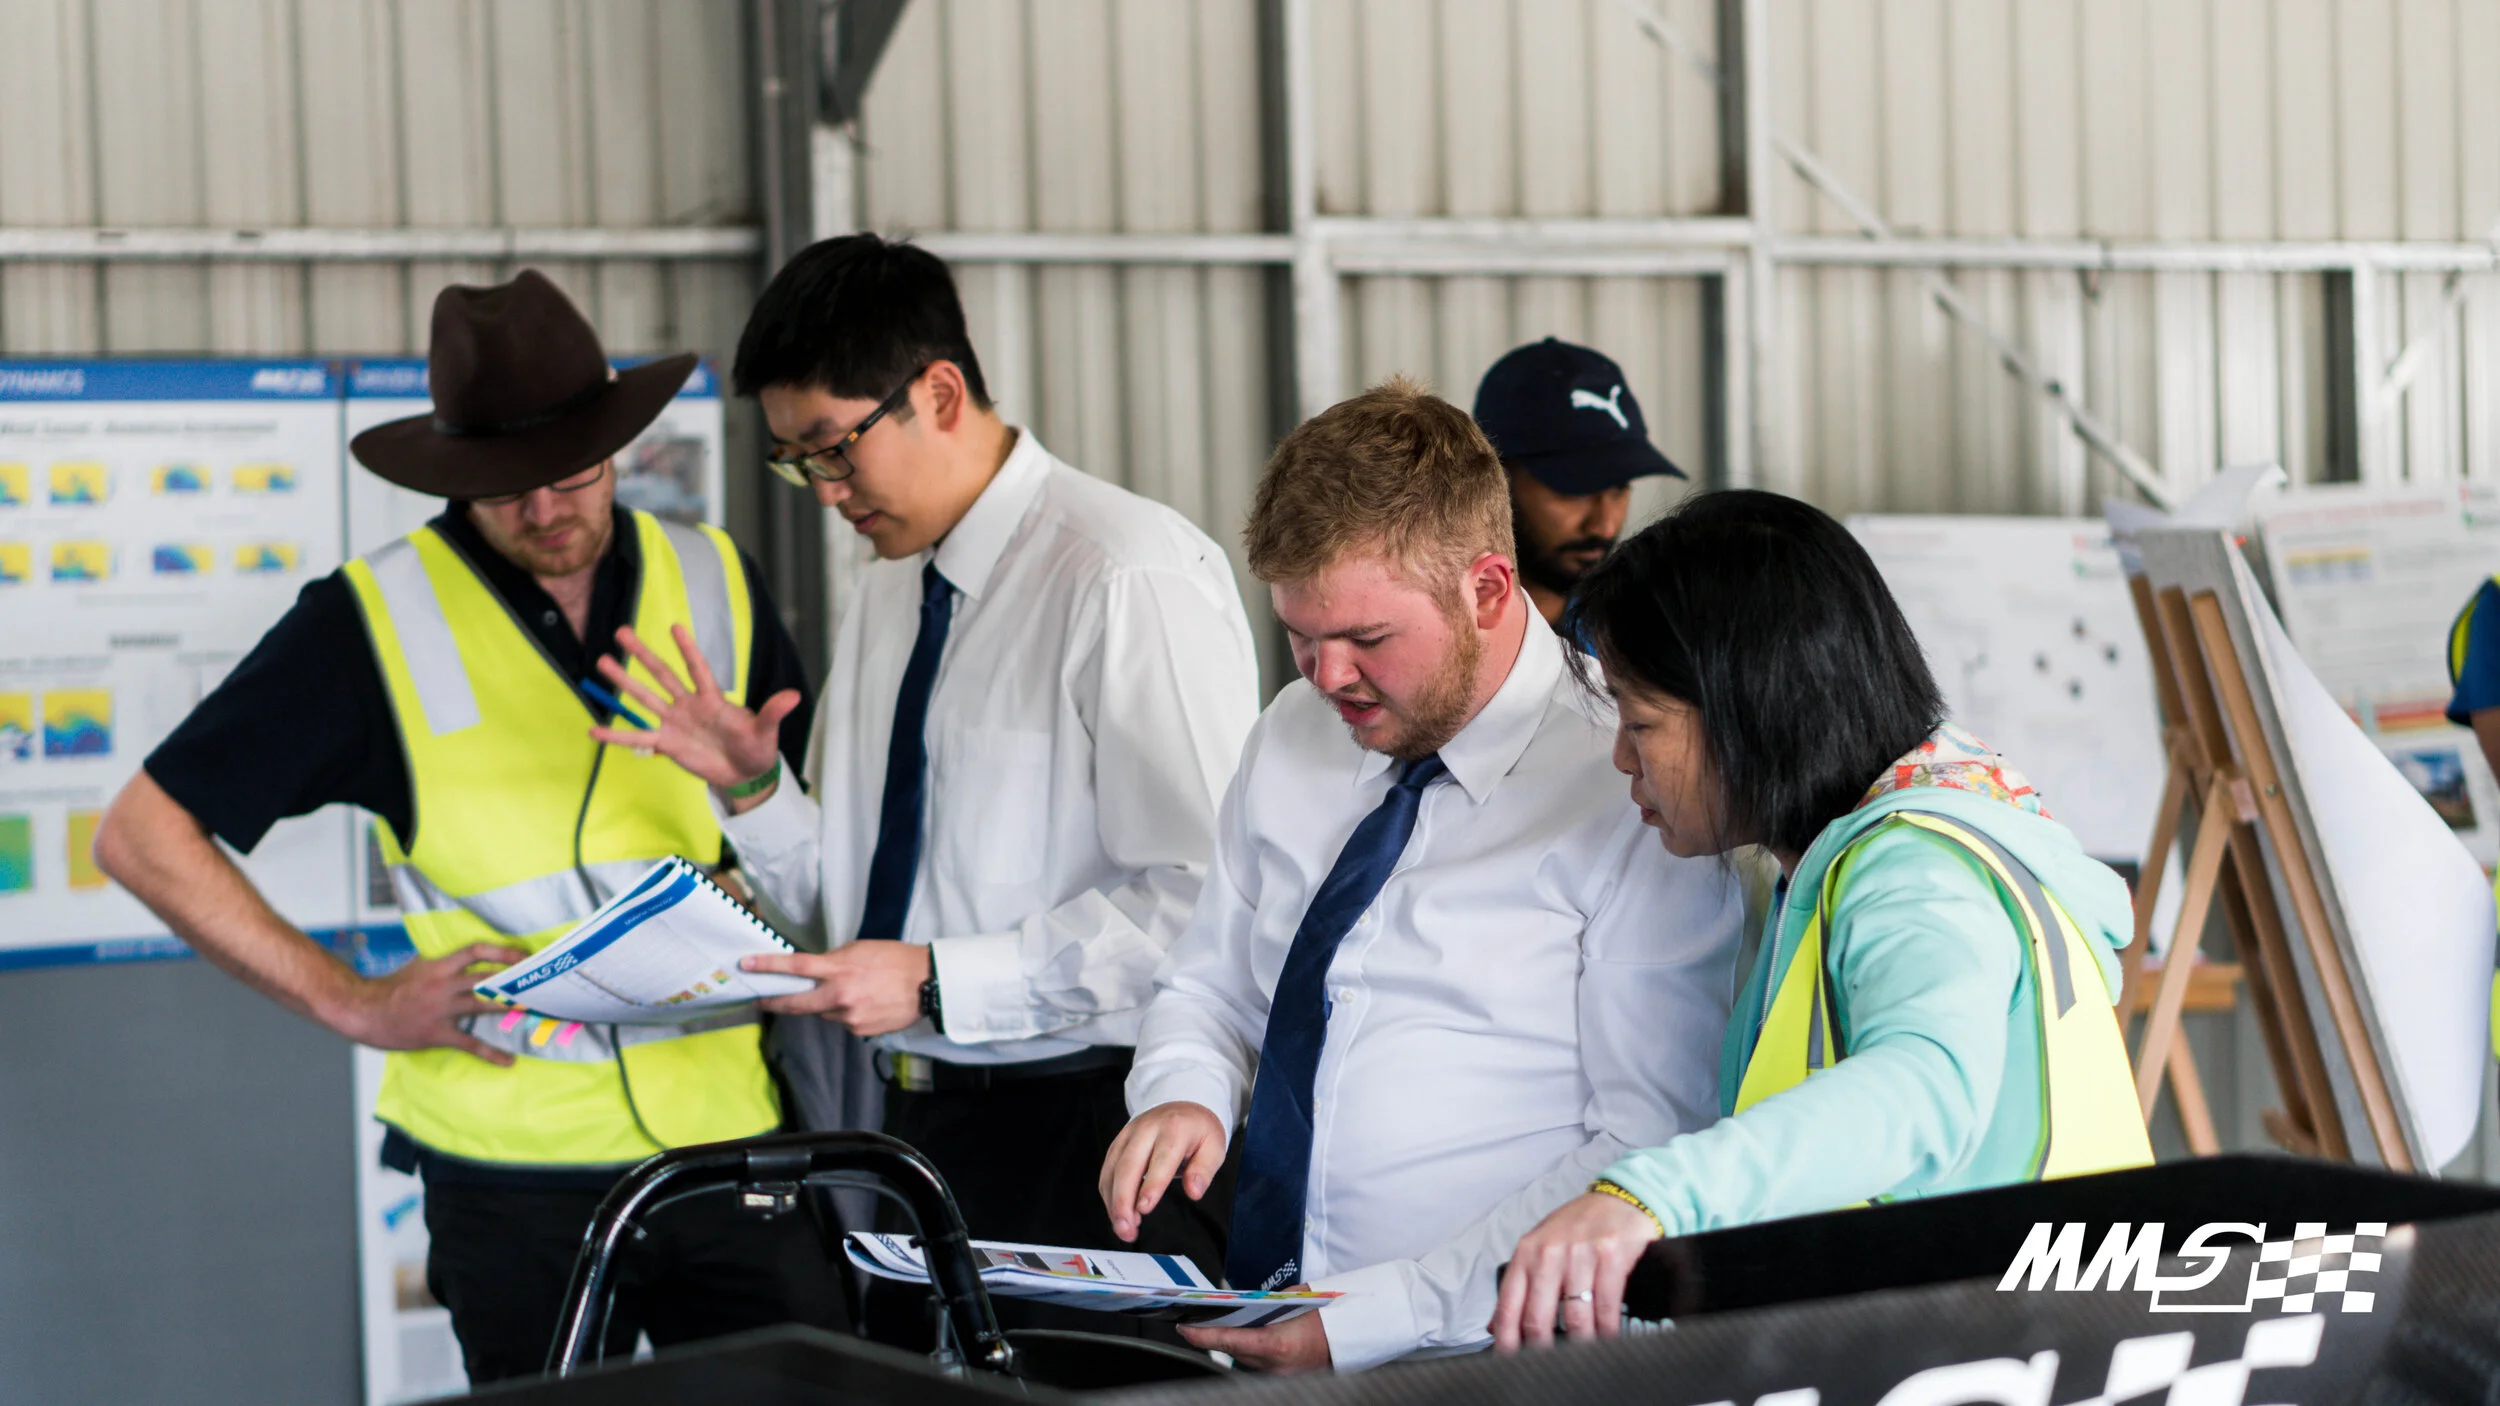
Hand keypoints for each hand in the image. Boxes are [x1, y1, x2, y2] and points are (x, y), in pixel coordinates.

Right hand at [331, 941, 528, 1066]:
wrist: (362, 1010)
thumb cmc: (390, 988)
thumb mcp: (418, 967)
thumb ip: (444, 964)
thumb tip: (468, 958)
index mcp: (438, 965)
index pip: (476, 951)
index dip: (502, 951)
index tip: (524, 954)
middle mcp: (443, 984)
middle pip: (486, 978)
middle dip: (514, 979)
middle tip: (540, 981)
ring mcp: (441, 1009)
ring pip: (482, 1005)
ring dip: (509, 1007)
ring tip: (534, 1009)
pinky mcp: (437, 1033)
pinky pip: (469, 1044)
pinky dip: (491, 1053)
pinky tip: (509, 1060)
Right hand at [589, 623, 799, 799]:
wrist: (745, 773)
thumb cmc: (756, 746)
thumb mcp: (766, 731)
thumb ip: (773, 712)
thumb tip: (795, 696)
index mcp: (713, 698)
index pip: (698, 670)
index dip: (688, 650)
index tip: (675, 627)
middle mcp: (689, 705)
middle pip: (662, 675)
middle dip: (642, 655)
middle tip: (621, 631)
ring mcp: (675, 722)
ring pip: (645, 699)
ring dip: (624, 683)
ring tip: (601, 662)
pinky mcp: (667, 744)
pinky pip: (638, 739)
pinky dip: (617, 736)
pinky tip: (594, 730)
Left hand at [744, 943, 931, 1036]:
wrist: (927, 984)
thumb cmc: (896, 960)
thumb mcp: (861, 949)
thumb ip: (834, 960)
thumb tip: (816, 969)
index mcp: (840, 970)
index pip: (796, 967)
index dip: (768, 966)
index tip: (747, 965)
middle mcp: (840, 997)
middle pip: (797, 1003)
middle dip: (775, 1001)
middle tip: (761, 999)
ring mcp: (849, 1018)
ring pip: (822, 1012)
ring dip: (823, 1004)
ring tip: (849, 992)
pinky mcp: (859, 1031)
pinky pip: (842, 1021)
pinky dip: (845, 1012)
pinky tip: (864, 1003)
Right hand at [1098, 1101, 1227, 1242]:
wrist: (1182, 1104)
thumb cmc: (1198, 1129)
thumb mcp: (1214, 1146)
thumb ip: (1204, 1170)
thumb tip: (1194, 1192)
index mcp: (1174, 1129)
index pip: (1161, 1159)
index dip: (1151, 1186)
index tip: (1144, 1209)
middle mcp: (1146, 1129)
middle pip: (1128, 1166)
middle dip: (1123, 1201)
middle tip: (1127, 1228)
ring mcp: (1128, 1135)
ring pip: (1113, 1170)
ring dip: (1113, 1202)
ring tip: (1123, 1227)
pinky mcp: (1118, 1143)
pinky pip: (1107, 1170)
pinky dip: (1108, 1194)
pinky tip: (1117, 1212)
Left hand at [1178, 1302, 1330, 1371]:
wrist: (1356, 1334)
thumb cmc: (1331, 1312)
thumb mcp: (1296, 1298)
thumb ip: (1267, 1304)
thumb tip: (1246, 1304)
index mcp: (1277, 1344)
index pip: (1228, 1341)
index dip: (1201, 1336)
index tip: (1184, 1328)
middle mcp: (1275, 1365)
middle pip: (1233, 1352)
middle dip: (1215, 1337)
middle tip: (1198, 1321)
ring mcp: (1281, 1376)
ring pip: (1245, 1360)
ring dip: (1235, 1344)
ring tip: (1222, 1326)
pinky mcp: (1286, 1379)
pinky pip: (1259, 1364)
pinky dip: (1252, 1350)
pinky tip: (1251, 1337)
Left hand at [1489, 1191, 1661, 1350]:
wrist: (1618, 1198)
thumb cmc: (1576, 1227)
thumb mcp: (1539, 1248)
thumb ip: (1519, 1286)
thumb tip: (1495, 1327)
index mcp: (1525, 1254)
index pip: (1508, 1306)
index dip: (1507, 1340)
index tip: (1510, 1361)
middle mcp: (1548, 1253)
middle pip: (1538, 1317)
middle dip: (1543, 1350)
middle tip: (1551, 1366)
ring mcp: (1579, 1253)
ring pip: (1575, 1316)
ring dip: (1581, 1344)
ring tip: (1584, 1356)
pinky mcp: (1610, 1254)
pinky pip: (1606, 1305)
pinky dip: (1608, 1329)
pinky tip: (1609, 1337)